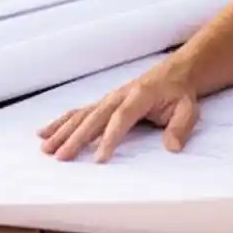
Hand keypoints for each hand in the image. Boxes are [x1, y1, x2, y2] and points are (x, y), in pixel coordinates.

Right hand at [37, 61, 199, 162]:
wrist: (176, 73)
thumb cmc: (180, 93)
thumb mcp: (188, 109)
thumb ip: (179, 128)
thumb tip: (172, 147)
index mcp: (140, 95)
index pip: (121, 118)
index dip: (110, 138)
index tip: (99, 158)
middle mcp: (119, 95)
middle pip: (94, 117)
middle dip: (77, 138)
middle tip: (61, 157)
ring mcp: (108, 98)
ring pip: (82, 115)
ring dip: (63, 131)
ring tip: (46, 148)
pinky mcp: (103, 103)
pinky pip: (79, 112)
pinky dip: (61, 122)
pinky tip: (44, 133)